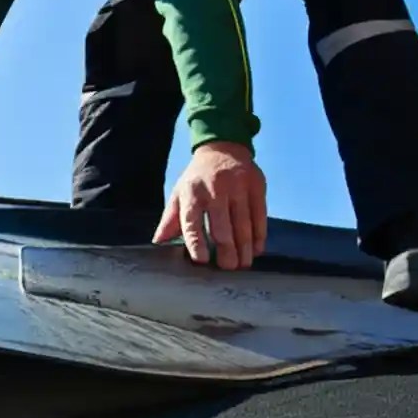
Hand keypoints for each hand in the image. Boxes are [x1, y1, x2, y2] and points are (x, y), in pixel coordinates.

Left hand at [152, 141, 267, 269]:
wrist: (222, 148)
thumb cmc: (197, 179)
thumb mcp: (179, 194)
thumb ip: (170, 220)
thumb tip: (158, 242)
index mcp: (192, 193)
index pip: (192, 220)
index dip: (196, 241)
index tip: (201, 259)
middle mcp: (215, 189)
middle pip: (222, 226)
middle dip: (226, 250)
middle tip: (228, 268)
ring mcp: (237, 186)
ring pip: (243, 223)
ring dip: (244, 247)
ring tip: (243, 264)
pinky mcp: (256, 185)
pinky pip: (259, 215)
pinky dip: (259, 234)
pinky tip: (256, 248)